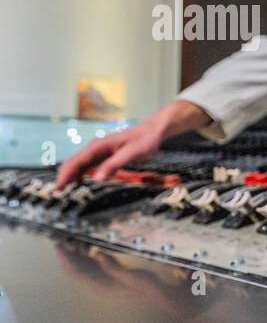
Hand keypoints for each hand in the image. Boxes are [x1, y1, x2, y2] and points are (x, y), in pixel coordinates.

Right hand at [55, 100, 209, 188]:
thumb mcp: (130, 154)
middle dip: (64, 176)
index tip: (58, 188)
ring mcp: (99, 150)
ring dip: (72, 175)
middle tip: (58, 192)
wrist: (152, 131)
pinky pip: (89, 164)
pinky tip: (81, 182)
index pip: (75, 161)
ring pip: (80, 163)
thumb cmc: (144, 141)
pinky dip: (81, 173)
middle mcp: (95, 147)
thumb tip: (97, 179)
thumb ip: (113, 165)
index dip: (65, 175)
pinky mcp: (104, 154)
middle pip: (74, 162)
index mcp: (98, 146)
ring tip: (66, 189)